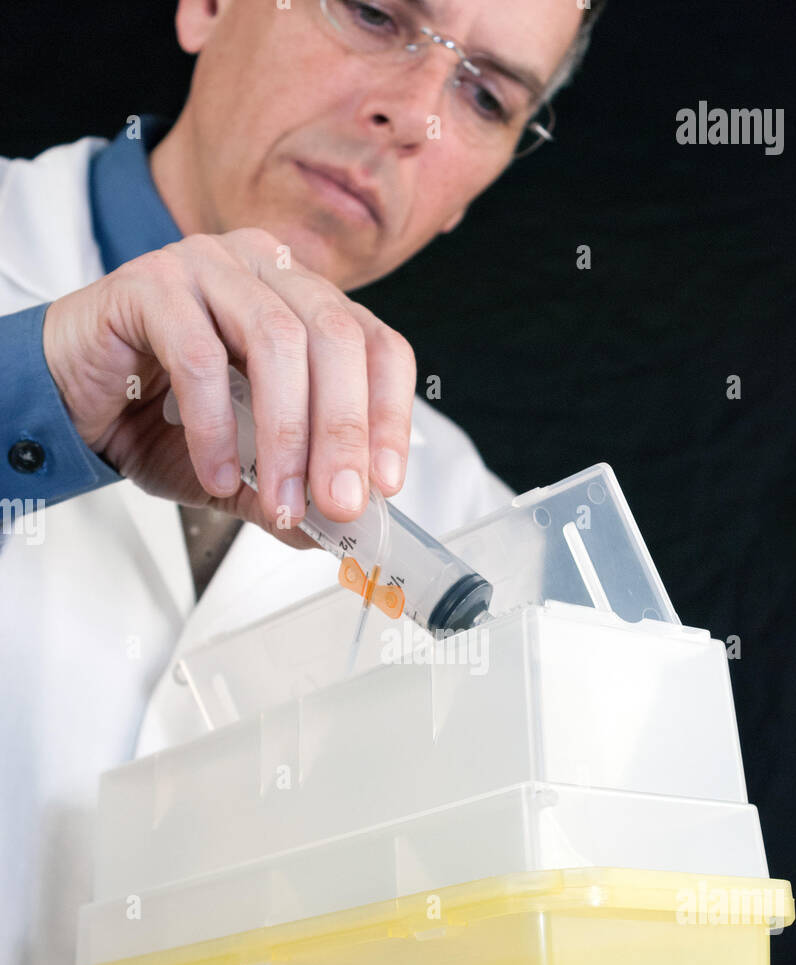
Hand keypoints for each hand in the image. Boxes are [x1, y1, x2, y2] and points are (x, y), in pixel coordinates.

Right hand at [42, 228, 415, 545]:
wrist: (72, 400)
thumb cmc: (157, 417)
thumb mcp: (239, 471)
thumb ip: (287, 494)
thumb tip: (337, 534)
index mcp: (304, 303)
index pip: (376, 345)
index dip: (390, 414)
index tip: (385, 483)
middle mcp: (266, 272)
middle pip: (336, 338)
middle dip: (344, 432)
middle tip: (340, 502)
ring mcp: (210, 267)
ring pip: (278, 341)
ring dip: (286, 434)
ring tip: (279, 500)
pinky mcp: (152, 285)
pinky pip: (200, 357)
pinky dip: (215, 426)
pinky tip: (217, 473)